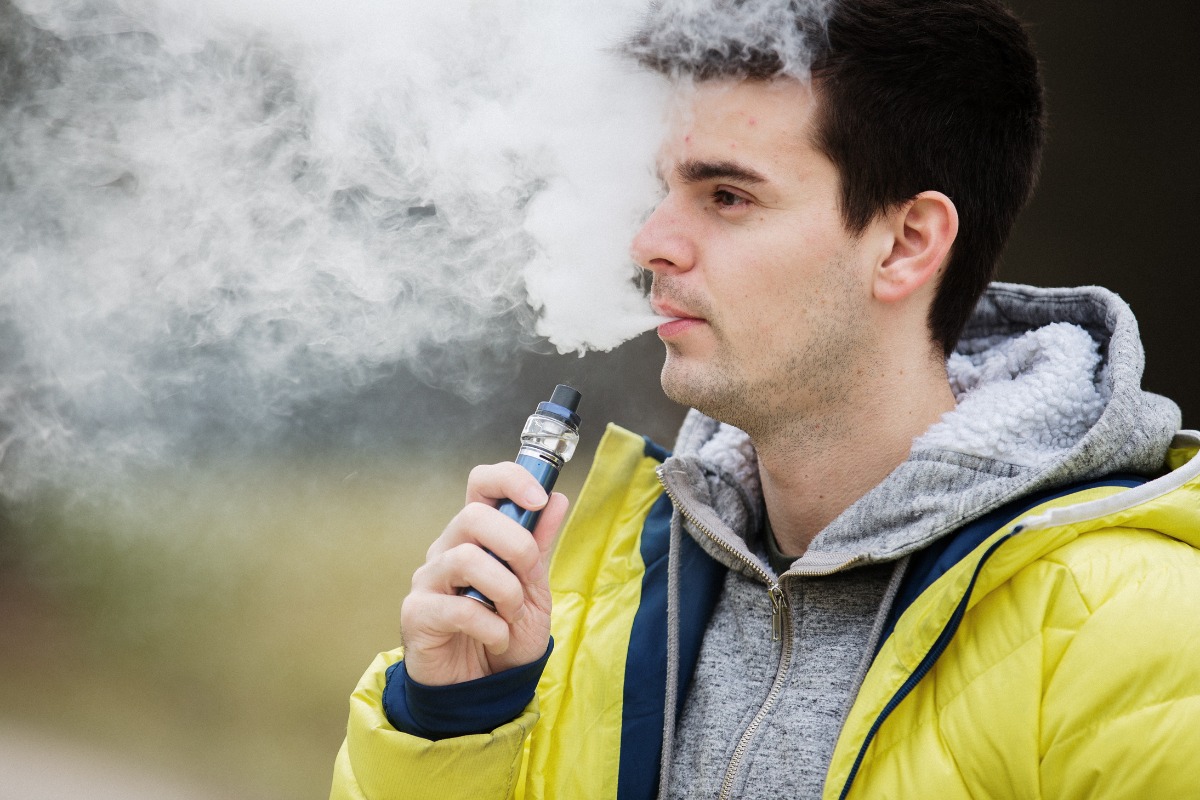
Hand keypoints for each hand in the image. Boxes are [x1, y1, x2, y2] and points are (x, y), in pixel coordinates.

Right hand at [399, 462, 568, 685]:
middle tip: (529, 578)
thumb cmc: (503, 633)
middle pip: (474, 515)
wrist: (481, 688)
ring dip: (505, 591)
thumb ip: (540, 544)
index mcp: (476, 535)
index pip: (481, 483)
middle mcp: (447, 548)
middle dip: (516, 545)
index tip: (539, 499)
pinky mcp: (417, 613)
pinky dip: (491, 626)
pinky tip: (495, 638)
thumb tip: (558, 498)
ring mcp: (428, 579)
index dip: (510, 480)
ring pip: (467, 558)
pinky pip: (459, 608)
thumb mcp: (534, 588)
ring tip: (511, 616)